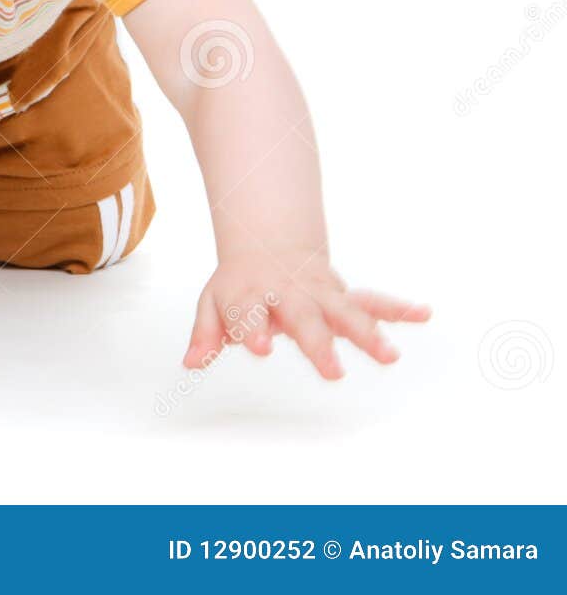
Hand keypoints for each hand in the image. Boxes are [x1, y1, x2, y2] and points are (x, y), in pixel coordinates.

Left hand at [184, 252, 430, 379]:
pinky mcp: (342, 297)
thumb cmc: (239, 285)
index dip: (251, 330)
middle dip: (318, 343)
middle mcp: (289, 294)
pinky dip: (398, 308)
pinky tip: (424, 313)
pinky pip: (373, 301)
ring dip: (368, 333)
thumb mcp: (213, 304)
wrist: (267, 245)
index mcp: (251, 295)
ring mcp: (319, 294)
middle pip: (303, 317)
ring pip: (345, 311)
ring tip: (389, 356)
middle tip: (333, 372)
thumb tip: (192, 363)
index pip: (248, 313)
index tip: (259, 349)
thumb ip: (207, 335)